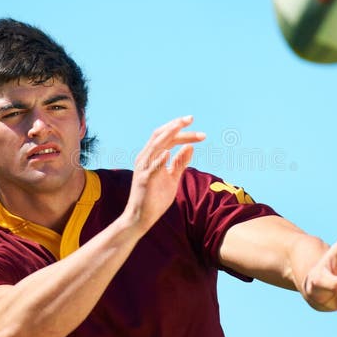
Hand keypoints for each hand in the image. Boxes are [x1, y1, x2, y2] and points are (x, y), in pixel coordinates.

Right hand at [124, 116, 205, 234]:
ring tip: (181, 126)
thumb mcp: (172, 178)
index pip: (166, 137)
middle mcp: (145, 158)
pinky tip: (168, 153)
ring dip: (169, 135)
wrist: (141, 218)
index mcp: (151, 157)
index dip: (179, 130)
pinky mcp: (143, 181)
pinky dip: (159, 160)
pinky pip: (151, 168)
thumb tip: (190, 146)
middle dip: (175, 126)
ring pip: (155, 146)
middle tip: (191, 119)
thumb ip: (180, 163)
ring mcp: (143, 169)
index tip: (195, 125)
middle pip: (160, 136)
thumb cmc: (155, 198)